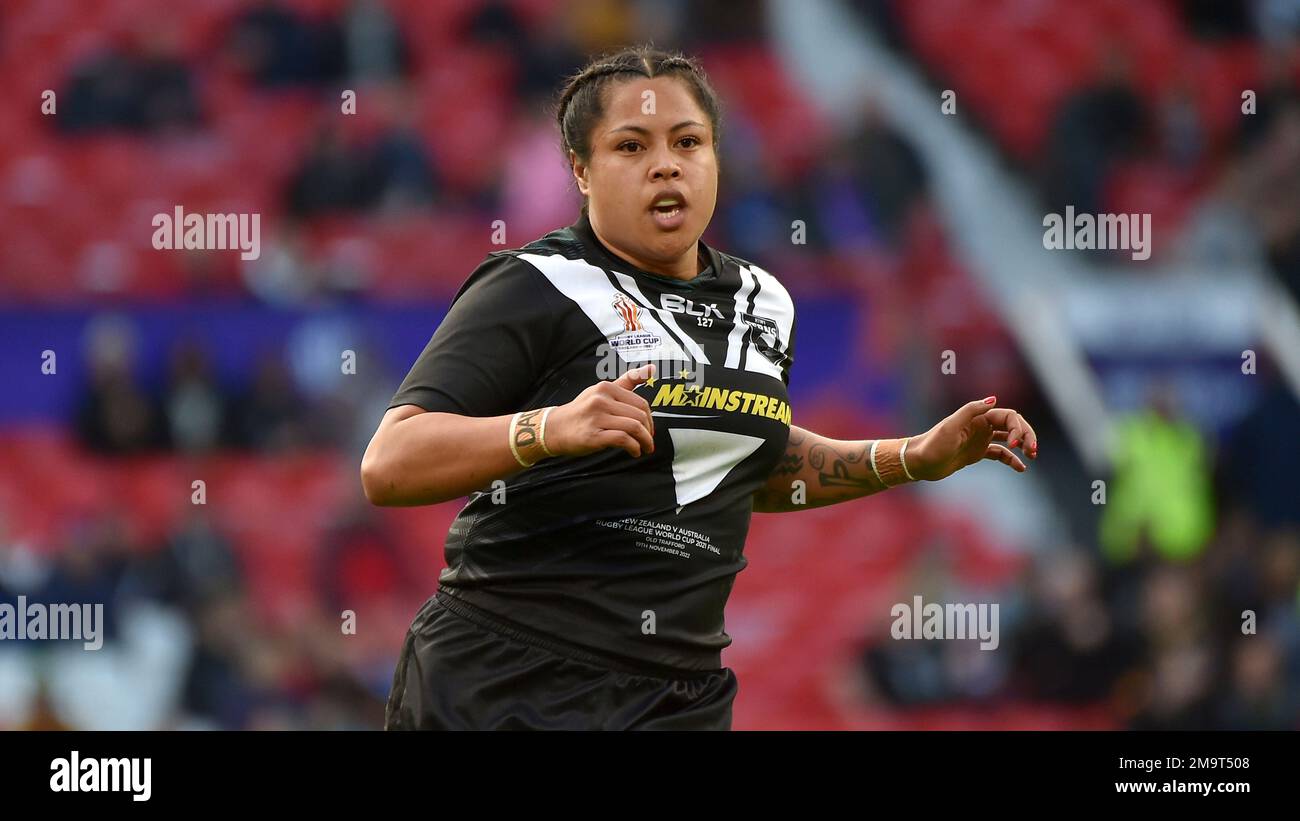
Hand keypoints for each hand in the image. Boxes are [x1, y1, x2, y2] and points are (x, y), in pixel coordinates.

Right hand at [545, 364, 656, 457]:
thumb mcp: (601, 391)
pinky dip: (634, 447)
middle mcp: (601, 400)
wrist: (554, 428)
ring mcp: (596, 417)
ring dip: (644, 441)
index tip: (649, 429)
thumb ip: (627, 381)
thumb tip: (652, 369)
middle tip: (648, 442)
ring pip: (634, 427)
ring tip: (644, 448)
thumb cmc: (581, 411)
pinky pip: (623, 439)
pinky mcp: (593, 435)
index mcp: (606, 388)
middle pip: (639, 416)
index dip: (649, 419)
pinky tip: (634, 451)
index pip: (640, 403)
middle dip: (648, 432)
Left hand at [907, 396, 1037, 480]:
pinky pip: (1000, 454)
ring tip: (1032, 456)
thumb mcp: (950, 427)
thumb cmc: (933, 444)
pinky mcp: (977, 453)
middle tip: (1033, 452)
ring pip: (1009, 438)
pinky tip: (1021, 468)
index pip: (1009, 416)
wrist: (919, 462)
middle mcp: (982, 425)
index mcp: (978, 417)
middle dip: (1026, 436)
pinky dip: (1011, 460)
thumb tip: (993, 399)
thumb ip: (971, 411)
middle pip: (1013, 425)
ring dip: (1023, 445)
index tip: (1015, 445)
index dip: (1018, 428)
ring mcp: (981, 439)